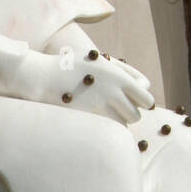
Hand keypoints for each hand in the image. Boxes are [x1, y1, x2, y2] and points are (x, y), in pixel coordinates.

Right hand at [26, 47, 154, 124]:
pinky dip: (103, 129)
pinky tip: (94, 121)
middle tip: (114, 109)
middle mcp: (113, 92)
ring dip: (115, 123)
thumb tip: (145, 86)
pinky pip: (106, 130)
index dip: (141, 102)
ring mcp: (101, 107)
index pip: (146, 98)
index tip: (133, 102)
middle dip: (127, 114)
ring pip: (121, 125)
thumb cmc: (73, 66)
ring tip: (102, 114)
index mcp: (119, 77)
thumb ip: (124, 72)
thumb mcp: (100, 60)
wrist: (44, 77)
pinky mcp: (89, 118)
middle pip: (135, 115)